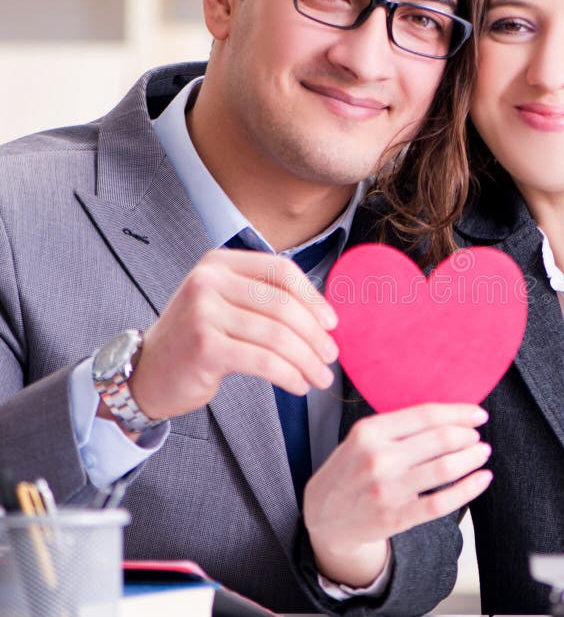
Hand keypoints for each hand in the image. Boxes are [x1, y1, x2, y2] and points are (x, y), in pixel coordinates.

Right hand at [127, 249, 338, 420]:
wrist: (147, 373)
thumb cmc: (198, 339)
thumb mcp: (226, 304)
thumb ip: (264, 299)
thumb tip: (323, 315)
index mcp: (219, 263)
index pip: (280, 271)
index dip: (313, 297)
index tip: (331, 323)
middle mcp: (208, 280)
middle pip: (283, 305)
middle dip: (315, 335)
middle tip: (331, 357)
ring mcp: (203, 312)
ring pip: (277, 335)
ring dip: (307, 360)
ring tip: (320, 378)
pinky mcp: (204, 346)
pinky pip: (263, 361)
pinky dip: (289, 375)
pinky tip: (299, 386)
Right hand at [303, 403, 492, 587]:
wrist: (321, 515)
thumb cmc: (349, 469)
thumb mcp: (362, 438)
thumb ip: (397, 426)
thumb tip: (449, 416)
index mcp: (369, 431)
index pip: (425, 415)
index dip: (458, 413)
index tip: (477, 414)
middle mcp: (378, 457)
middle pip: (439, 440)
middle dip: (467, 435)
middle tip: (477, 436)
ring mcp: (386, 489)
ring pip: (444, 469)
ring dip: (471, 458)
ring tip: (482, 452)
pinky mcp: (394, 518)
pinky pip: (440, 503)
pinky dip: (467, 489)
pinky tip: (482, 479)